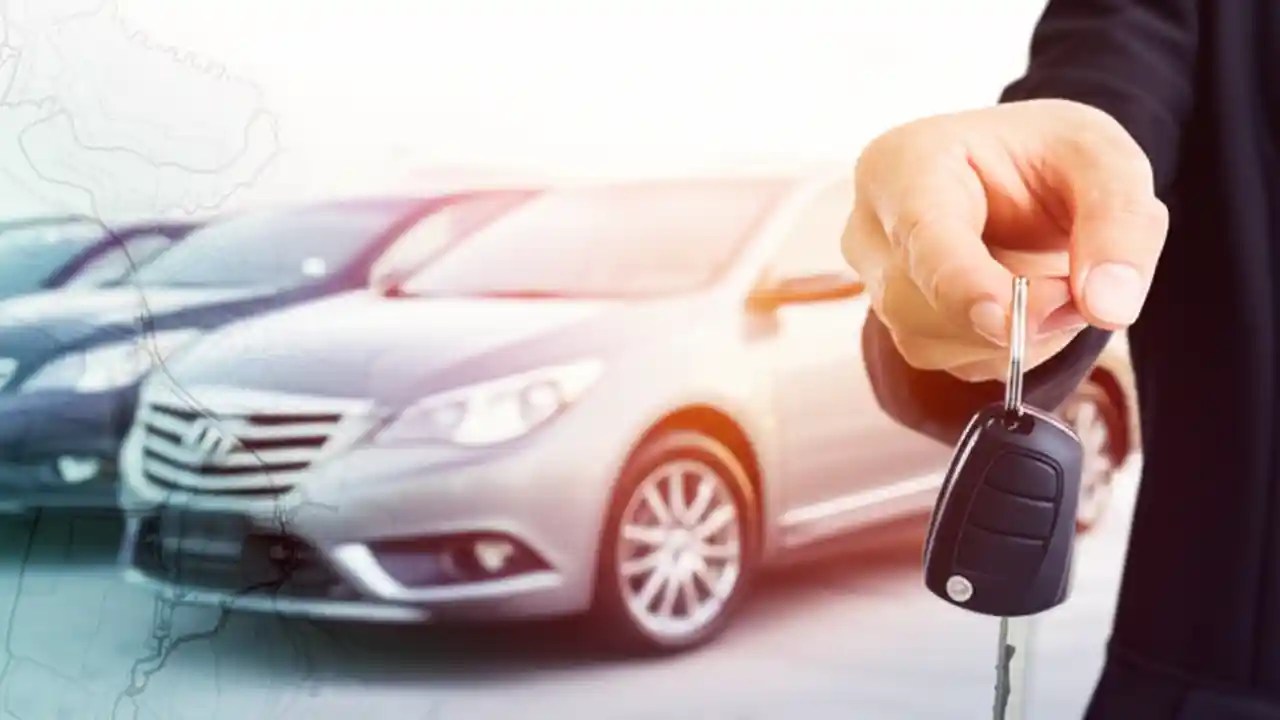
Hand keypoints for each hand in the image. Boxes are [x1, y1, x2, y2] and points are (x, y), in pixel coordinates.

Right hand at [843, 98, 1167, 380]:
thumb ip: (1122, 222)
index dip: (960, 285)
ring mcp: (880, 285)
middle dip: (1015, 313)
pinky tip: (1030, 303)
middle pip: (921, 306)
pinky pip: (957, 363)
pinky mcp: (906, 329)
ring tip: (1059, 282)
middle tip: (1083, 289)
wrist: (1028, 177)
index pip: (920, 237)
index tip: (1003, 320)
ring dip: (1021, 335)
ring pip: (938, 345)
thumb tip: (1109, 307)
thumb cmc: (1050, 157)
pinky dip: (1014, 348)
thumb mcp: (1105, 160)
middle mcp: (872, 230)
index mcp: (903, 166)